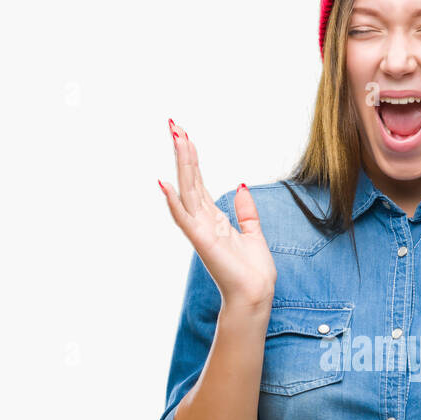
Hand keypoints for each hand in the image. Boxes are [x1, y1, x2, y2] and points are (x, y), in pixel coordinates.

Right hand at [160, 118, 276, 311]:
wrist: (255, 295)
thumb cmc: (253, 271)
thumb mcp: (253, 233)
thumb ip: (245, 211)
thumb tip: (240, 187)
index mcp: (213, 218)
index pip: (198, 181)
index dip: (191, 157)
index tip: (184, 134)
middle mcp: (202, 222)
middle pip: (190, 180)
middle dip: (182, 152)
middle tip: (174, 124)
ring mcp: (200, 231)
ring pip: (187, 190)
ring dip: (182, 164)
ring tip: (177, 138)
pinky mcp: (203, 242)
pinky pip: (184, 218)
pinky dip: (173, 202)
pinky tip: (165, 183)